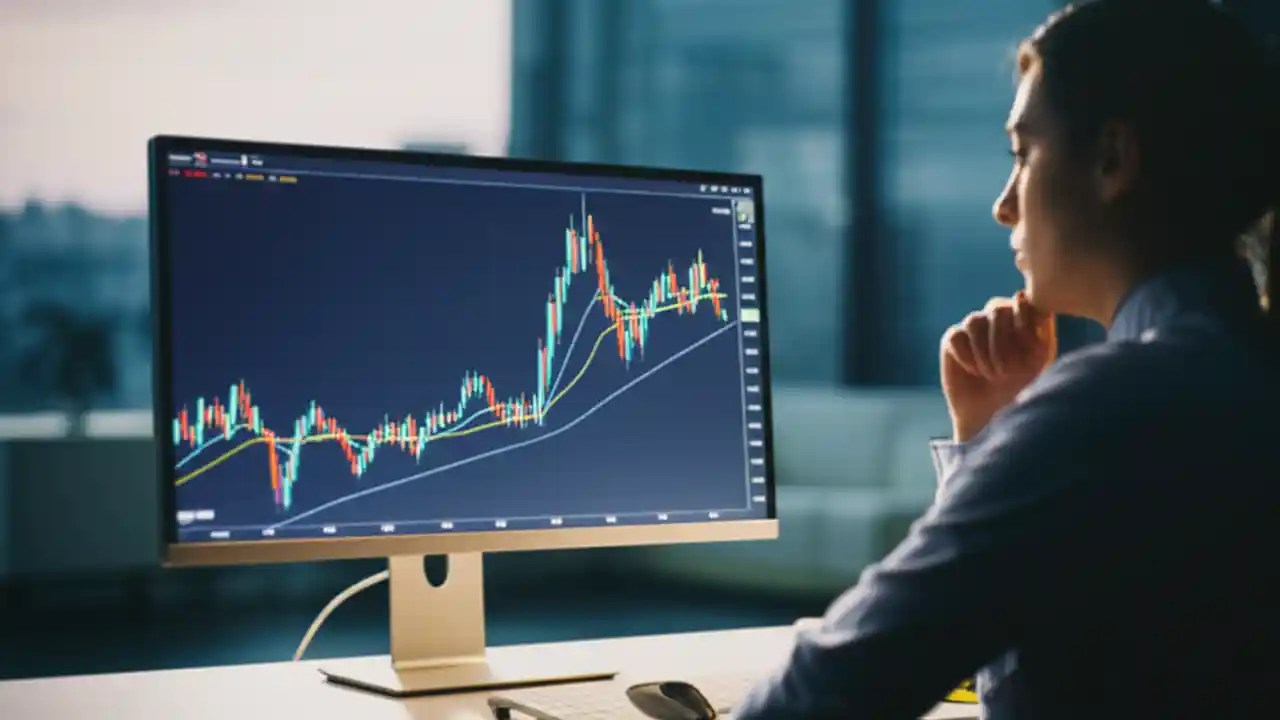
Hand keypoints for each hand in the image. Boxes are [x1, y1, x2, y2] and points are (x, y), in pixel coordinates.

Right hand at [939, 290, 1056, 441]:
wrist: (992, 414)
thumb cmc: (1022, 387)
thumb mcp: (1040, 359)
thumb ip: (1039, 327)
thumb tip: (1020, 295)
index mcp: (1023, 318)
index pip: (1023, 302)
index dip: (1024, 324)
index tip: (1029, 353)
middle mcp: (998, 318)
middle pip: (996, 308)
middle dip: (1002, 342)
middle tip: (1006, 371)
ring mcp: (973, 328)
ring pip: (974, 321)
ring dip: (984, 351)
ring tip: (991, 375)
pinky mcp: (953, 340)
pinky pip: (956, 336)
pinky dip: (966, 356)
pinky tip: (973, 371)